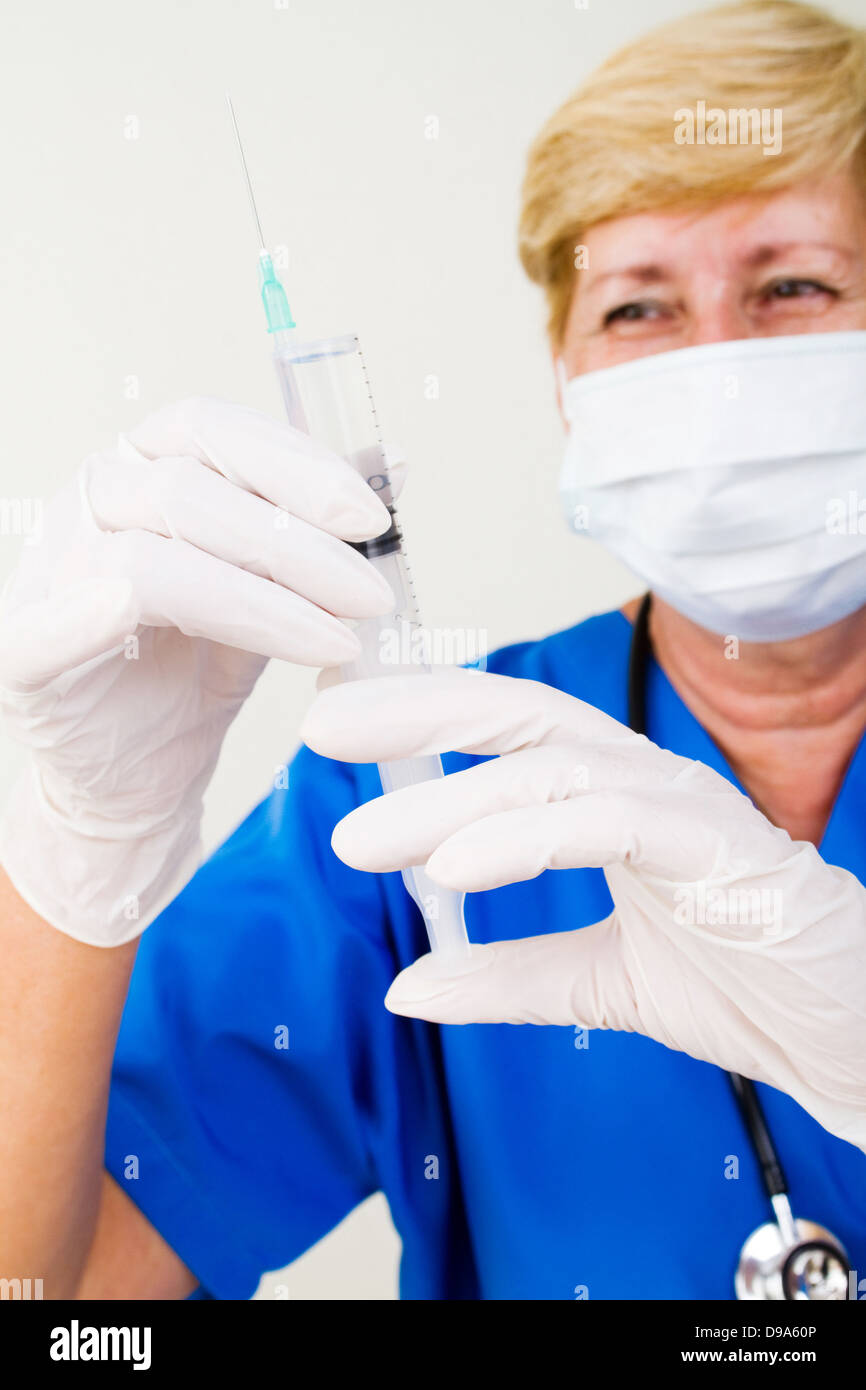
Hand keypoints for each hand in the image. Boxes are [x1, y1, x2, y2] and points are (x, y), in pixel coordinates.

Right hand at [0, 397, 393, 944]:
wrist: (140, 774)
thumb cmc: (197, 671)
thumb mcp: (270, 591)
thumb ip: (315, 531)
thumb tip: (395, 465)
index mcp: (142, 470)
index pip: (208, 428)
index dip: (293, 463)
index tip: (370, 518)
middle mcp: (89, 506)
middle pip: (188, 493)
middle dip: (297, 545)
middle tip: (371, 595)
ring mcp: (49, 575)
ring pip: (149, 560)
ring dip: (259, 600)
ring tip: (336, 641)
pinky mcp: (22, 654)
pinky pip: (53, 624)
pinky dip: (90, 614)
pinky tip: (130, 610)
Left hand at [304, 668, 865, 1148]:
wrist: (842, 1032)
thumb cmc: (742, 985)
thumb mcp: (597, 984)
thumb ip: (506, 975)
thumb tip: (407, 984)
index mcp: (612, 797)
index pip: (507, 731)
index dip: (422, 715)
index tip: (337, 725)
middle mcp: (642, 781)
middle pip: (520, 714)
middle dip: (418, 712)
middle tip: (321, 729)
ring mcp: (680, 805)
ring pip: (552, 768)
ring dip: (449, 800)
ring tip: (363, 839)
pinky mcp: (714, 846)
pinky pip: (607, 823)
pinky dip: (525, 837)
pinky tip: (453, 866)